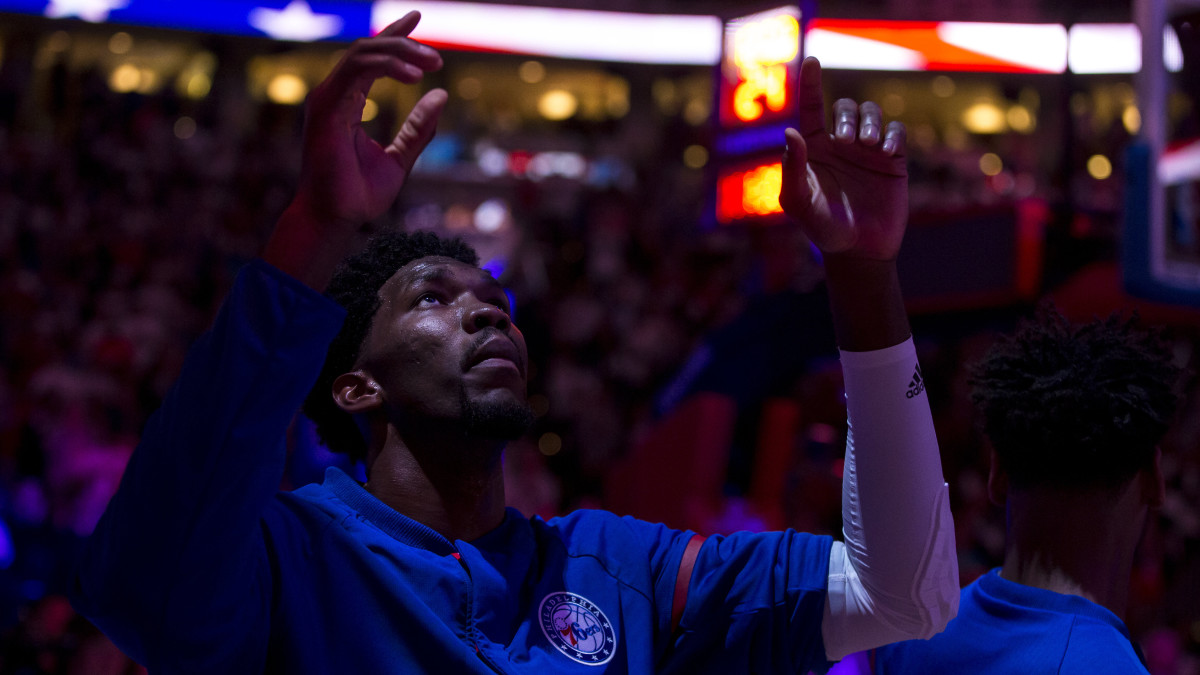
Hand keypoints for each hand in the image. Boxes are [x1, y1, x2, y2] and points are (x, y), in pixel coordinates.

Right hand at [293, 11, 447, 229]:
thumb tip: (441, 94)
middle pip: (368, 49)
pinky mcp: (327, 106)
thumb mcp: (399, 158)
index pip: (371, 58)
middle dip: (404, 43)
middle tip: (437, 57)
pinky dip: (388, 66)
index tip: (417, 18)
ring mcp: (327, 99)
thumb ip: (418, 128)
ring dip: (400, 51)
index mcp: (346, 103)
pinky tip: (415, 76)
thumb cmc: (358, 196)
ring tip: (432, 63)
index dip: (394, 36)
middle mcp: (334, 96)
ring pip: (363, 52)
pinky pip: (358, 68)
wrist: (335, 219)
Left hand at [780, 57, 907, 260]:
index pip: (812, 107)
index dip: (811, 83)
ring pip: (871, 114)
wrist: (858, 251)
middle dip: (848, 117)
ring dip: (869, 122)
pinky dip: (891, 135)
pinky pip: (896, 132)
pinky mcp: (892, 161)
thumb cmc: (822, 228)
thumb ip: (793, 167)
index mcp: (813, 148)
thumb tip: (790, 131)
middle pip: (845, 108)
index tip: (812, 61)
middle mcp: (839, 144)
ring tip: (867, 145)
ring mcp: (867, 151)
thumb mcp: (799, 201)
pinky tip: (886, 152)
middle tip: (847, 141)